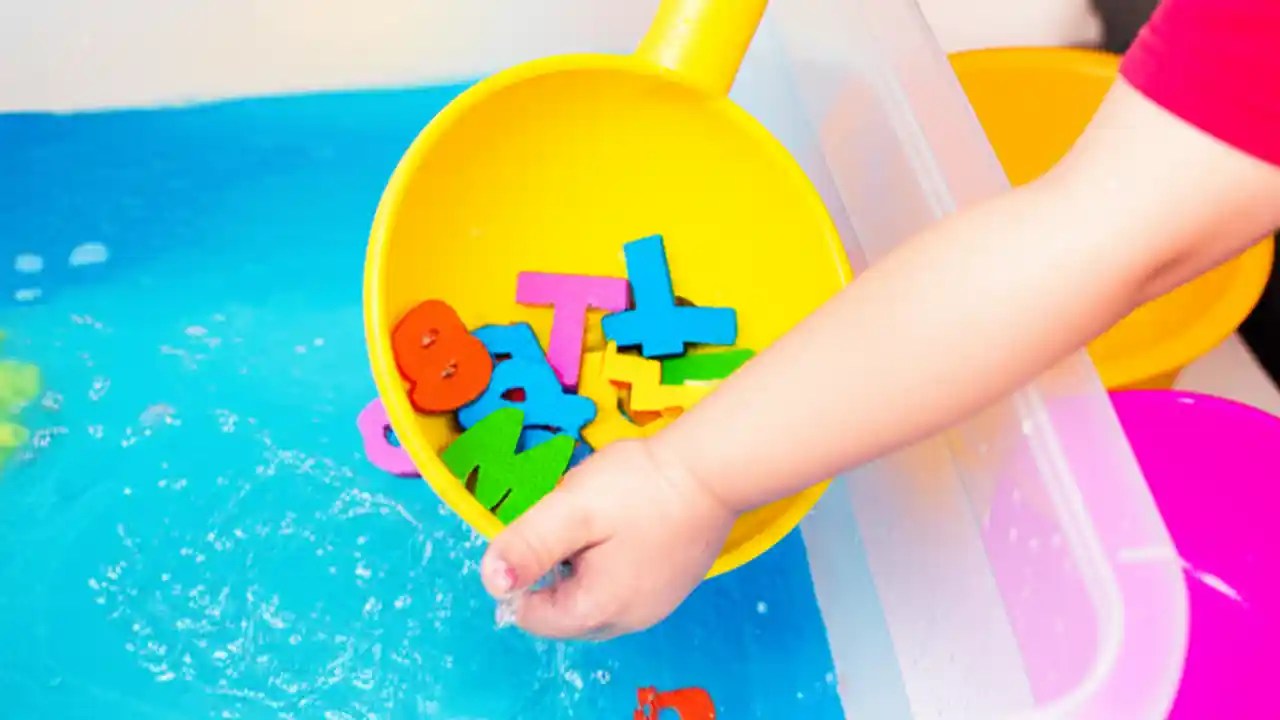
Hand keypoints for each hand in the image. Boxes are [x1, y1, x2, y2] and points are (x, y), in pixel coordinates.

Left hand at [478, 438, 736, 639]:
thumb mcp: (572, 508)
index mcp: (599, 609)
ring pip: (593, 596)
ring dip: (582, 564)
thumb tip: (491, 582)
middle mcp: (630, 619)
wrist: (714, 469)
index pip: (532, 617)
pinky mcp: (672, 584)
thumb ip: (528, 545)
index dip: (522, 575)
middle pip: (564, 611)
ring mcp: (655, 604)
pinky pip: (623, 584)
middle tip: (571, 521)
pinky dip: (610, 560)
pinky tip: (623, 523)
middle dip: (555, 569)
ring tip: (598, 519)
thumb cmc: (643, 487)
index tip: (541, 530)